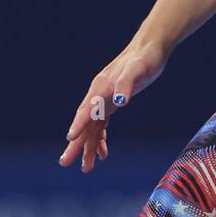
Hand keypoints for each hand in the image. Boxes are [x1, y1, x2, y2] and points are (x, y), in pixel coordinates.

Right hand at [60, 35, 168, 172]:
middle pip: (84, 122)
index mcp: (101, 87)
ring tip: (86, 168)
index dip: (78, 124)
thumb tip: (121, 101)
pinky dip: (100, 138)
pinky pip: (101, 124)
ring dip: (88, 147)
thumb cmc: (144, 59)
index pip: (86, 109)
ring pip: (91, 127)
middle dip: (76, 143)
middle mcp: (98, 94)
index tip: (70, 139)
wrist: (150, 48)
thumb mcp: (138, 70)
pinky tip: (103, 152)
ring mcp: (104, 99)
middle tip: (65, 163)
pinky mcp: (112, 102)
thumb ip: (127, 84)